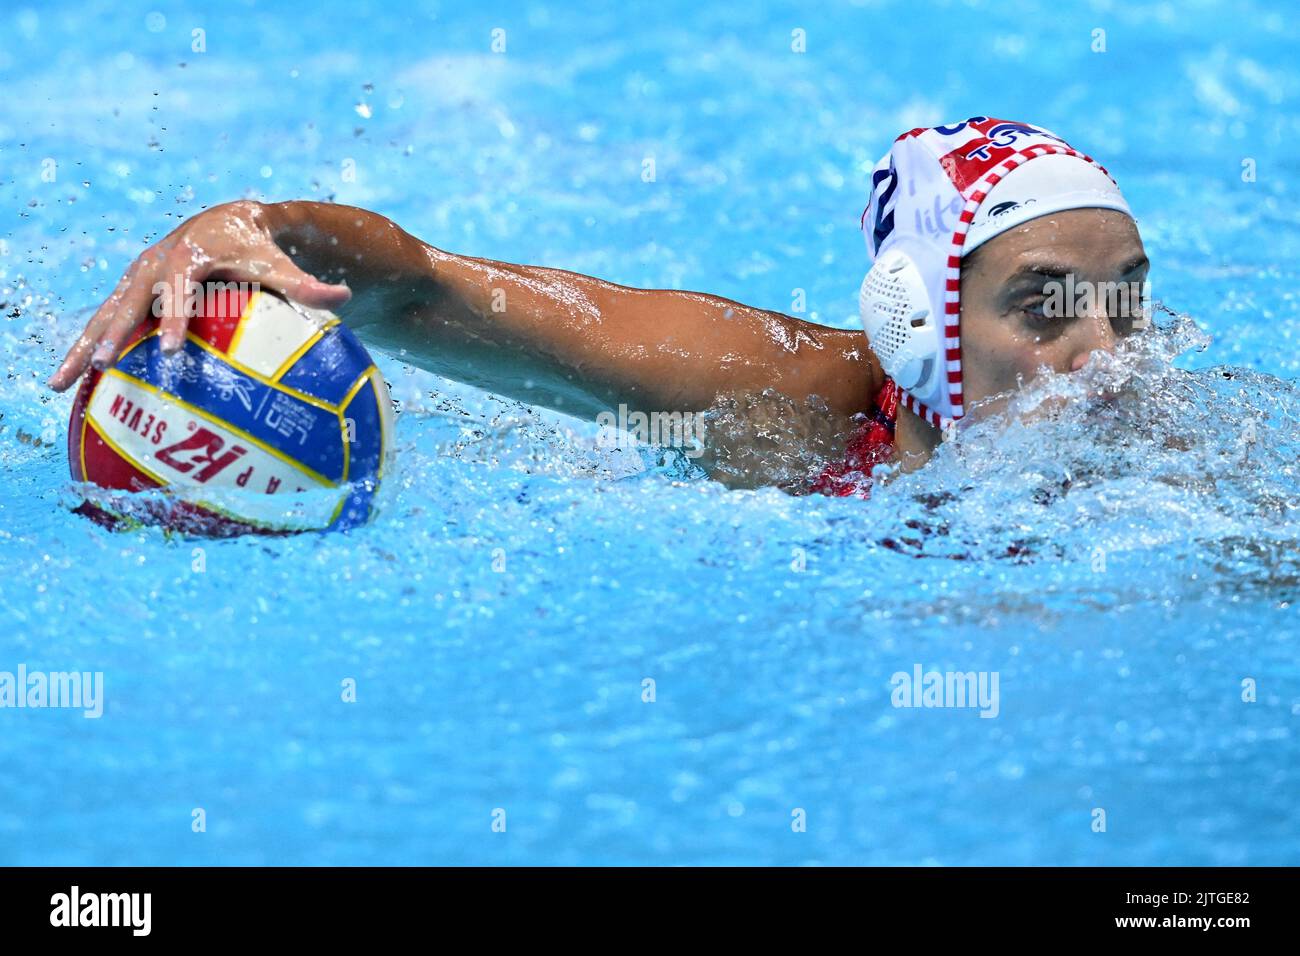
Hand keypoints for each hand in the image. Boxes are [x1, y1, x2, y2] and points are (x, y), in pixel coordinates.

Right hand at [48, 200, 352, 390]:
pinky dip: (87, 351)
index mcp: (189, 256)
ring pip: (104, 315)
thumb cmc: (256, 250)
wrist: (227, 223)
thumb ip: (307, 284)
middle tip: (101, 367)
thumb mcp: (277, 265)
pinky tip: (72, 388)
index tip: (169, 350)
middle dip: (111, 334)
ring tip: (59, 386)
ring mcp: (137, 280)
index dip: (172, 317)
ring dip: (81, 348)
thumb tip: (345, 296)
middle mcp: (155, 265)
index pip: (179, 288)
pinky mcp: (130, 293)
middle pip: (127, 301)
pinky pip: (105, 324)